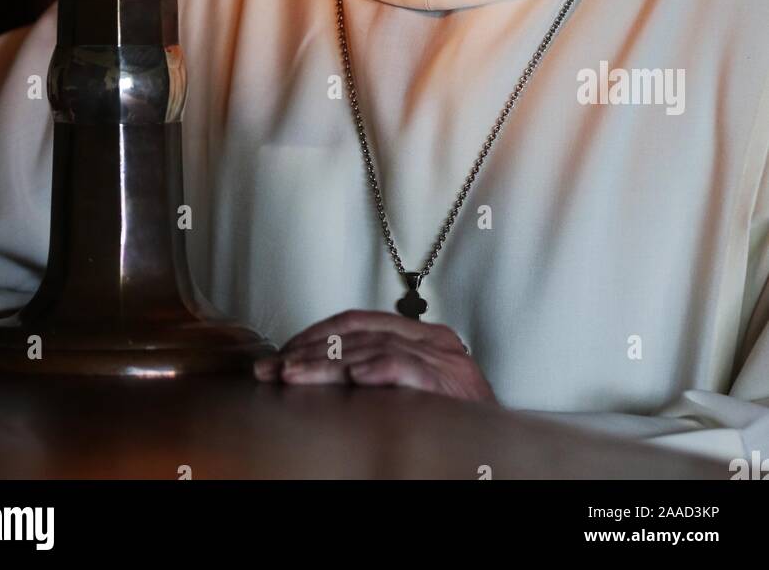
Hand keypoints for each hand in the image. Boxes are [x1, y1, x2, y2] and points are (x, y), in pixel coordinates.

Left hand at [253, 309, 497, 402]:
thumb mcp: (412, 392)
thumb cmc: (452, 426)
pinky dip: (381, 369)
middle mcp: (435, 342)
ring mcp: (447, 360)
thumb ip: (380, 373)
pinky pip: (411, 369)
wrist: (501, 452)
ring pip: (375, 349)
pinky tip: (355, 378)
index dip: (315, 335)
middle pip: (361, 332)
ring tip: (295, 375)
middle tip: (274, 369)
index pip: (359, 322)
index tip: (281, 356)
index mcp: (424, 338)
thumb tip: (319, 373)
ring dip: (328, 362)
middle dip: (310, 349)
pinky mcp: (454, 385)